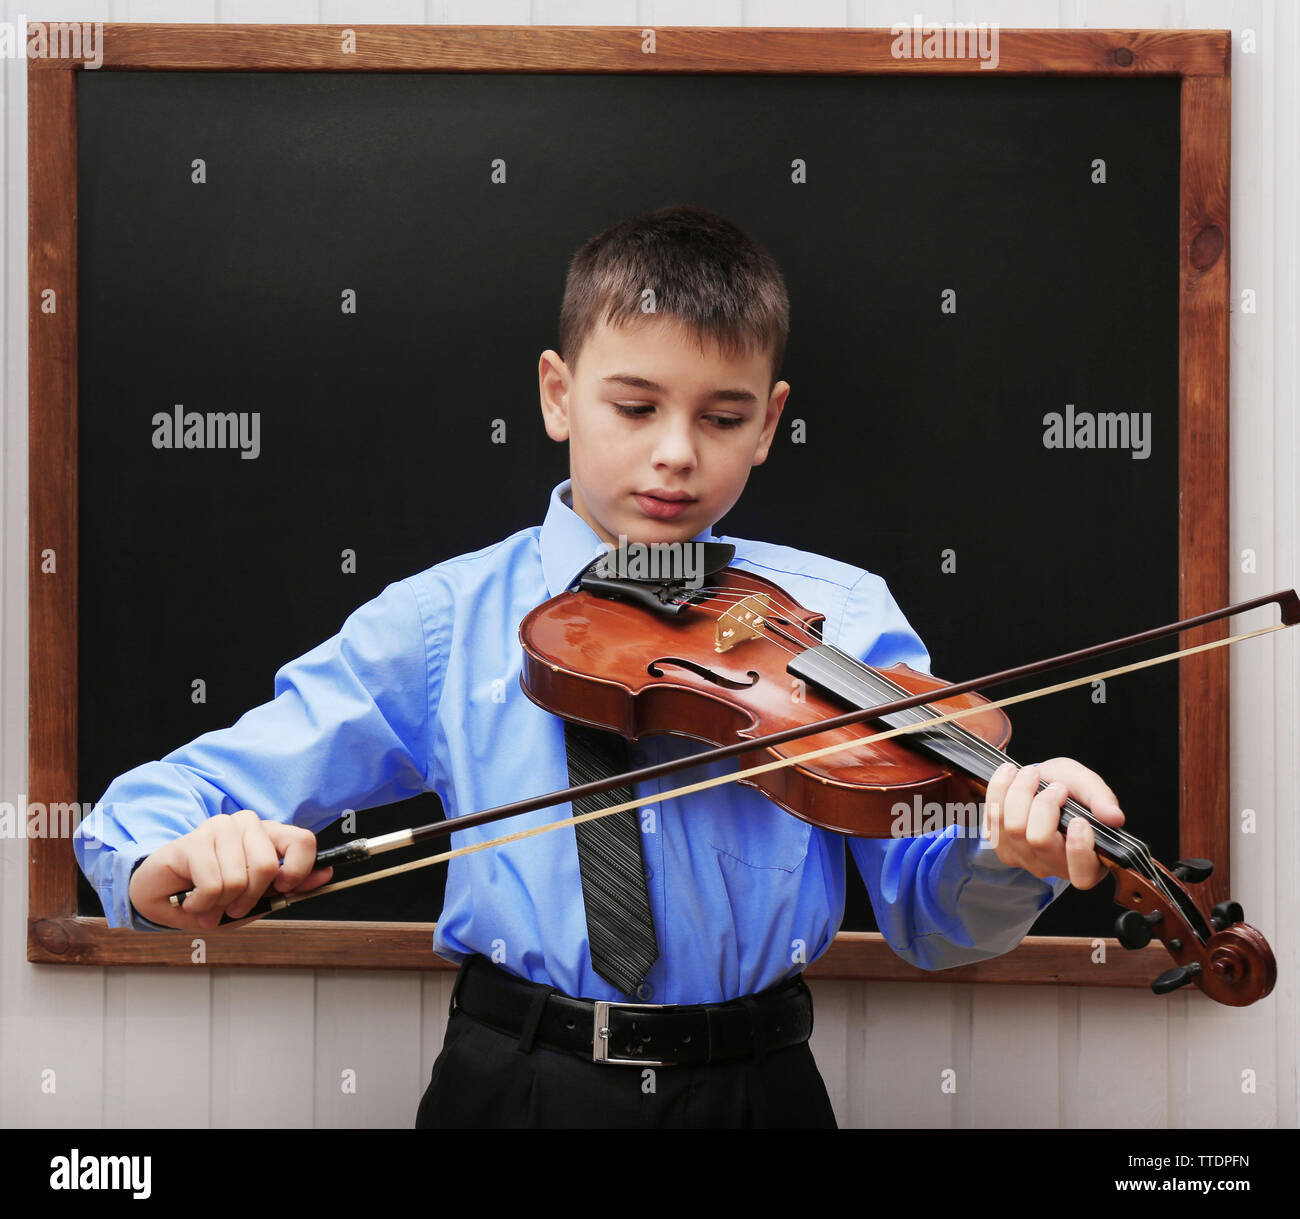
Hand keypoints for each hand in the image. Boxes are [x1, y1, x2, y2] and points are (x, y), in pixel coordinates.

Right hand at [128, 810, 333, 929]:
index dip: (298, 871)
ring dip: (222, 904)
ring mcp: (219, 828)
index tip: (281, 889)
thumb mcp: (255, 900)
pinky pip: (213, 883)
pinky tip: (192, 901)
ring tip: (208, 902)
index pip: (303, 840)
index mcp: (267, 834)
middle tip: (232, 907)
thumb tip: (325, 875)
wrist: (158, 897)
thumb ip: (289, 889)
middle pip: (269, 866)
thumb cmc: (210, 897)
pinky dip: (203, 904)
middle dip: (250, 899)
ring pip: (240, 878)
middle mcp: (246, 824)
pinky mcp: (192, 841)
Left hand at [983, 758, 1124, 889]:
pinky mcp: (1001, 845)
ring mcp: (1024, 858)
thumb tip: (1115, 817)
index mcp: (1088, 862)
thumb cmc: (1069, 788)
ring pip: (1013, 828)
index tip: (1079, 820)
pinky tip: (1010, 775)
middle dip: (1044, 804)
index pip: (1081, 874)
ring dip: (1021, 792)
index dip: (1079, 848)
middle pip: (1040, 841)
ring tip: (1031, 774)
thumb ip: (1102, 799)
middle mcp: (1054, 866)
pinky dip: (999, 790)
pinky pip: (993, 819)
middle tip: (1056, 786)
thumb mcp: (1088, 785)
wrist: (1041, 781)